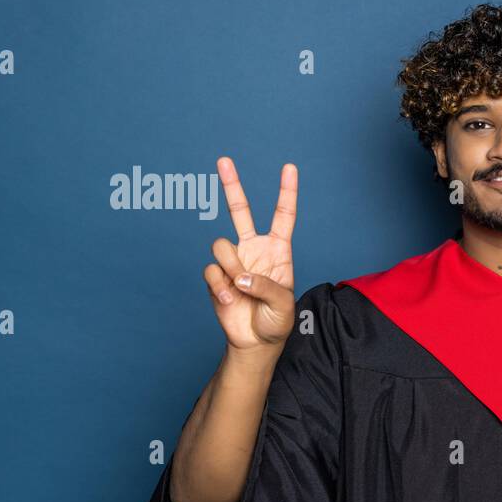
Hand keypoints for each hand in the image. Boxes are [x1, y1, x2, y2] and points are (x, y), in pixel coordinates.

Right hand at [202, 157, 298, 351]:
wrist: (255, 342)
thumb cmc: (276, 321)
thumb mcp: (283, 305)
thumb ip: (264, 286)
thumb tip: (239, 276)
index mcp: (277, 250)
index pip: (283, 216)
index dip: (286, 192)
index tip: (289, 167)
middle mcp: (253, 250)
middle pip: (240, 211)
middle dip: (231, 184)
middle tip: (224, 159)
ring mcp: (232, 261)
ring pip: (220, 246)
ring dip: (230, 269)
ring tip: (240, 291)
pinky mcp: (216, 276)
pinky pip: (211, 272)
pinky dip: (220, 288)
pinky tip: (230, 302)